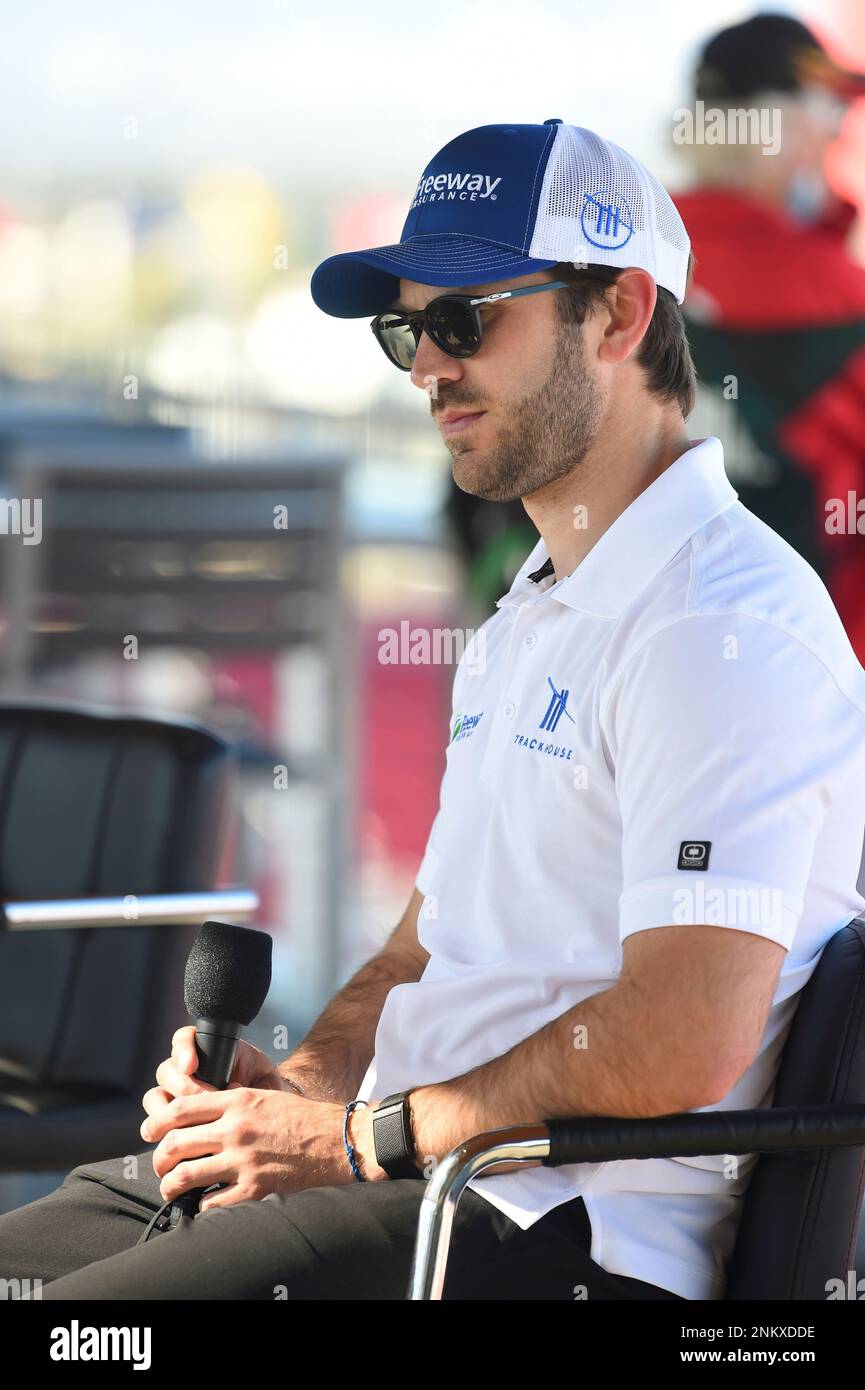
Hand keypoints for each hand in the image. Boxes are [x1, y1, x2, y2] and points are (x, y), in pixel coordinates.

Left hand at [140, 1087, 348, 1207]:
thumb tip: (198, 1118)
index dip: (157, 1121)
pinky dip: (202, 1205)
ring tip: (171, 1188)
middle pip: (175, 1143)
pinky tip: (204, 1202)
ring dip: (170, 1185)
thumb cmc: (301, 1118)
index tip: (148, 1131)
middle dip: (158, 1157)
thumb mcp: (263, 1097)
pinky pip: (212, 1202)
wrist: (335, 1141)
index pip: (181, 1108)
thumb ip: (231, 1104)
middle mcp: (235, 1130)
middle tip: (158, 1164)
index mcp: (237, 1102)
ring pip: (185, 1175)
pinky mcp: (254, 1189)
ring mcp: (243, 1161)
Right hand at [141, 1025, 286, 1133]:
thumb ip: (250, 1080)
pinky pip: (157, 1124)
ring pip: (155, 1097)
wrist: (266, 1119)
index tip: (191, 1065)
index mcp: (208, 1052)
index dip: (183, 1049)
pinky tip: (185, 1138)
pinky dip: (166, 1131)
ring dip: (167, 1110)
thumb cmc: (264, 1095)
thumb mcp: (263, 1080)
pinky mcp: (172, 1121)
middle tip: (206, 1098)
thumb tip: (234, 1086)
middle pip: (166, 1071)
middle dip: (183, 1086)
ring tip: (192, 1122)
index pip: (184, 1039)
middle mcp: (186, 1072)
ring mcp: (176, 1096)